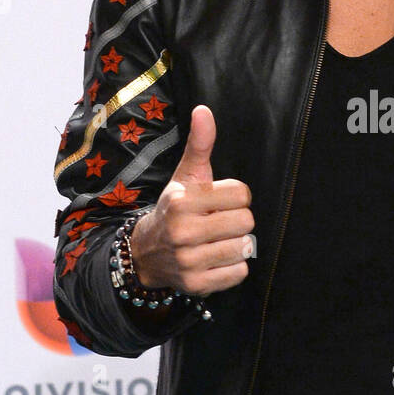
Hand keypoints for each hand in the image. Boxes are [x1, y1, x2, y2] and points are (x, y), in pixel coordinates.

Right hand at [129, 104, 254, 295]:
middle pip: (247, 221)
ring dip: (236, 244)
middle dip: (237, 221)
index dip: (235, 197)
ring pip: (245, 248)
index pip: (242, 194)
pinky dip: (234, 267)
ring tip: (218, 240)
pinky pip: (239, 272)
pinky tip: (216, 259)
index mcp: (182, 201)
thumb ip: (200, 144)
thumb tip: (204, 110)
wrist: (146, 253)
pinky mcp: (197, 284)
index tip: (219, 202)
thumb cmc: (175, 209)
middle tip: (219, 223)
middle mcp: (183, 232)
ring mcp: (189, 261)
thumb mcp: (185, 176)